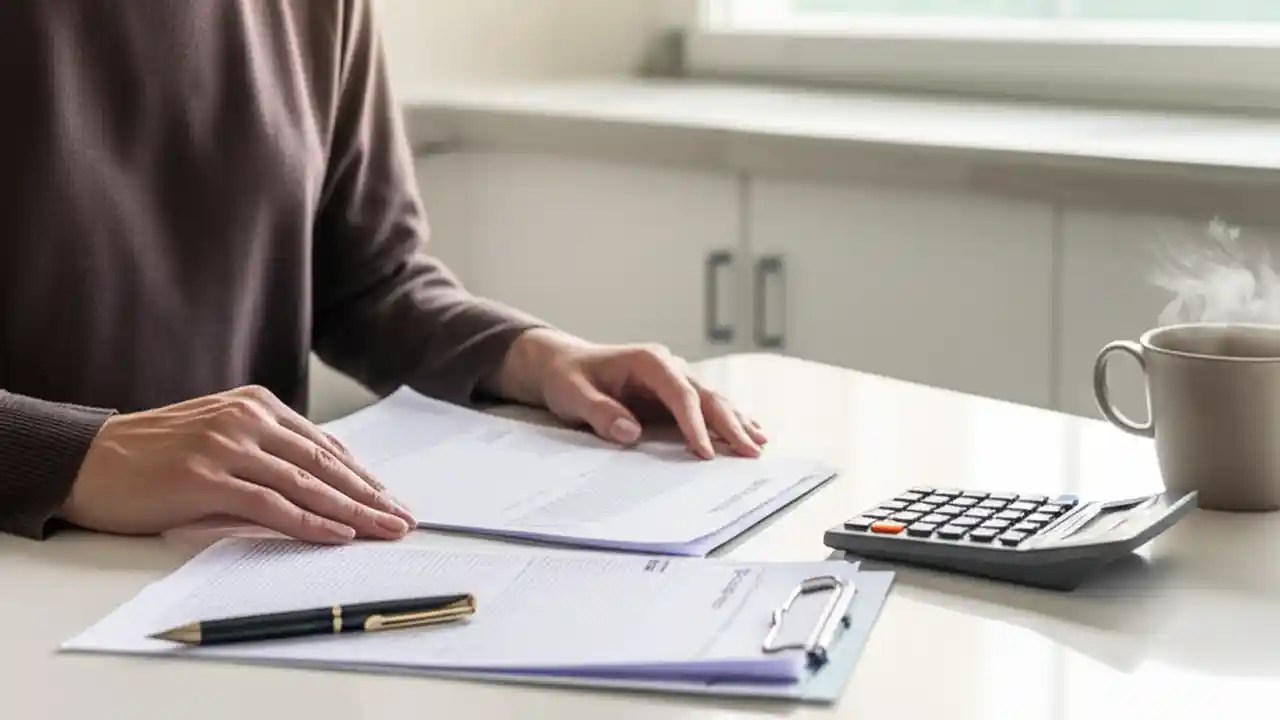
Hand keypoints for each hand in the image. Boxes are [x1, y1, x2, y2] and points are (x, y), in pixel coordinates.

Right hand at [60, 386, 415, 542]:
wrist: (88, 458)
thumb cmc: (154, 454)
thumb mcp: (219, 436)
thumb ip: (266, 450)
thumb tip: (322, 482)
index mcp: (257, 404)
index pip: (325, 445)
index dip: (364, 475)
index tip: (392, 499)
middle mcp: (248, 418)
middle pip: (326, 462)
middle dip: (371, 495)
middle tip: (404, 520)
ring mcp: (227, 445)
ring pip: (307, 483)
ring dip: (353, 512)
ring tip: (384, 531)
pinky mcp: (206, 476)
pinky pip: (271, 504)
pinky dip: (309, 522)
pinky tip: (337, 535)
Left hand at [490, 330, 767, 458]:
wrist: (562, 364)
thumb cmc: (567, 377)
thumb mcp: (573, 394)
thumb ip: (600, 412)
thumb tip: (630, 432)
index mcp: (648, 361)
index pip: (680, 393)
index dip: (695, 423)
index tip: (705, 453)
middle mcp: (668, 364)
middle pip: (706, 395)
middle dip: (730, 424)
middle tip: (750, 452)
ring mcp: (674, 377)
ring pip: (713, 399)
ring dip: (736, 422)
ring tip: (759, 444)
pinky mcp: (673, 393)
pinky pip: (705, 406)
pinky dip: (727, 418)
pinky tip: (749, 430)